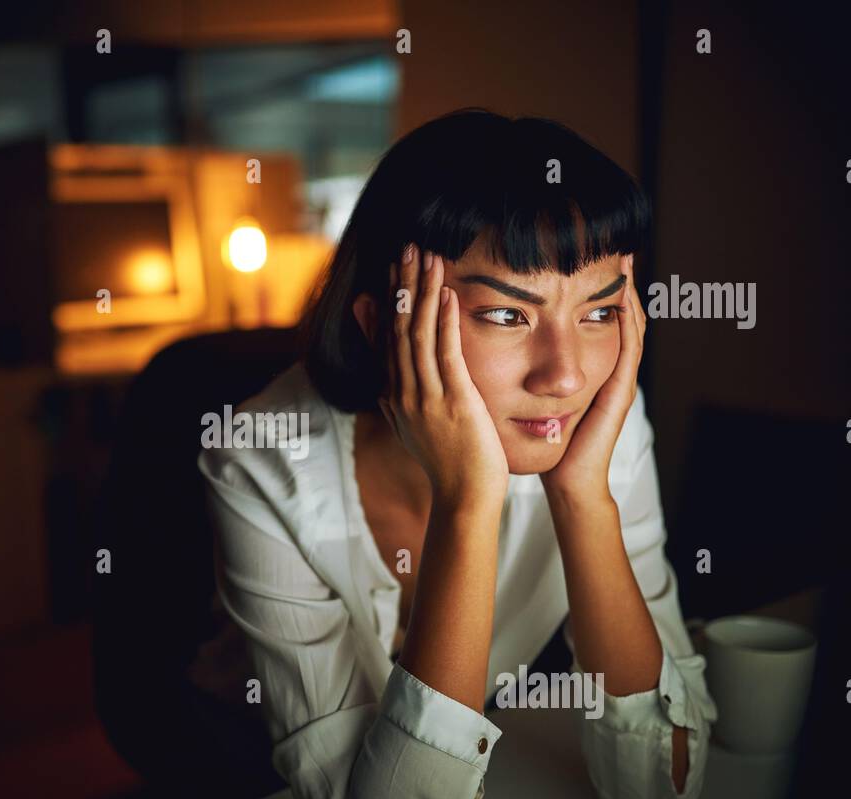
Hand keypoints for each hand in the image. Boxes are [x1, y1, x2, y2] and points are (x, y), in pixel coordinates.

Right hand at [378, 243, 508, 508]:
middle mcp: (403, 393)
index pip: (387, 338)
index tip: (393, 267)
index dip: (390, 299)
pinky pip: (445, 355)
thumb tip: (394, 373)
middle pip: (397, 328)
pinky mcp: (453, 402)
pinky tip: (447, 294)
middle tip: (406, 247)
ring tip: (427, 257)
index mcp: (395, 396)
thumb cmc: (451, 463)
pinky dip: (444, 322)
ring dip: (422, 292)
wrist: (463, 498)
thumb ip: (406, 394)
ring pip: (417, 335)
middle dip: (402, 284)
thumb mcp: (419, 424)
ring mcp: (425, 398)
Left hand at [540, 254, 646, 502]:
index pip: (591, 316)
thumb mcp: (531, 393)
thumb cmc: (543, 440)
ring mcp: (617, 378)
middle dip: (612, 280)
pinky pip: (630, 349)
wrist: (565, 478)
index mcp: (585, 365)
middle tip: (610, 244)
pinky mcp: (620, 391)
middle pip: (615, 314)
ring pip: (629, 326)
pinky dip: (630, 322)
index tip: (577, 253)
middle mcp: (605, 367)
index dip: (588, 286)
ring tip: (622, 259)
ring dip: (627, 292)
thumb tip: (490, 335)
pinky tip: (624, 298)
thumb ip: (521, 366)